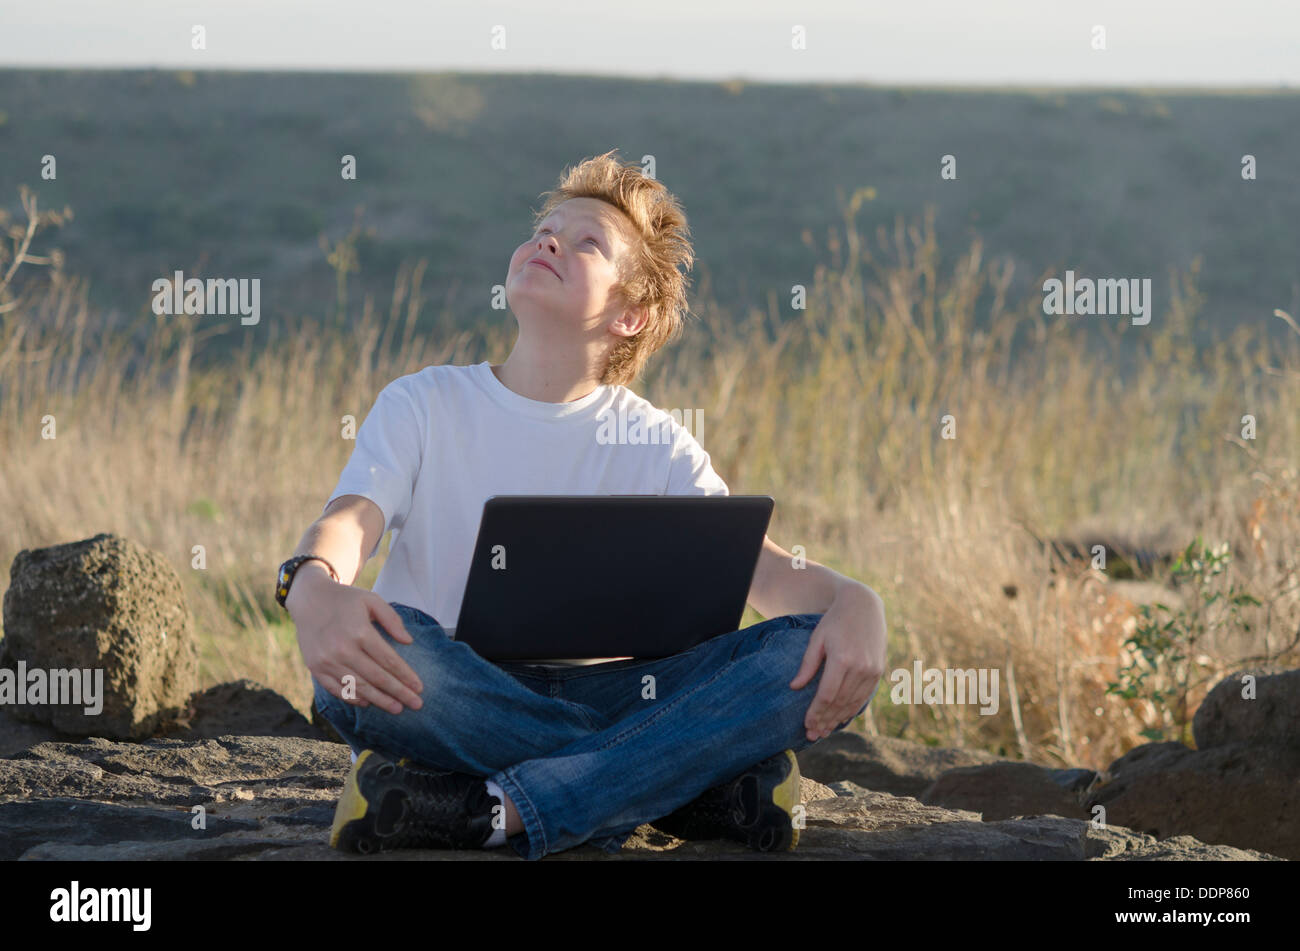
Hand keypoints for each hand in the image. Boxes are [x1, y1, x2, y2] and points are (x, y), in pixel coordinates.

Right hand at [290, 573, 424, 714]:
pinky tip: (368, 702)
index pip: (389, 660)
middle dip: (399, 693)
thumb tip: (409, 641)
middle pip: (377, 678)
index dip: (406, 676)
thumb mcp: (372, 600)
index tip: (419, 687)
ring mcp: (327, 661)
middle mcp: (343, 649)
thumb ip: (392, 619)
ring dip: (380, 700)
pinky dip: (353, 698)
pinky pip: (336, 689)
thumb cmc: (345, 600)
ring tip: (397, 708)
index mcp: (360, 632)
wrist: (309, 599)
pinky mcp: (315, 668)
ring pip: (358, 687)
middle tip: (416, 704)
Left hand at [789, 586, 885, 741]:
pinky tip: (840, 719)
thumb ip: (807, 665)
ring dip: (837, 719)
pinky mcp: (878, 672)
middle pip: (840, 703)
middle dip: (825, 721)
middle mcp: (860, 667)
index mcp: (842, 659)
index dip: (816, 713)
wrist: (863, 606)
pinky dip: (851, 710)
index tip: (806, 724)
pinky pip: (863, 697)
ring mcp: (872, 670)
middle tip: (812, 735)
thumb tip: (795, 688)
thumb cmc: (834, 621)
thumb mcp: (817, 639)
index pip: (827, 695)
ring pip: (853, 703)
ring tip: (824, 731)